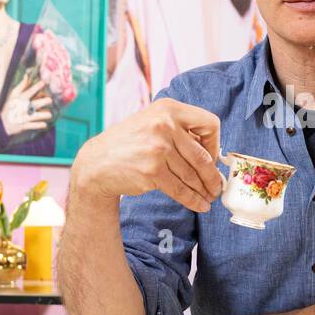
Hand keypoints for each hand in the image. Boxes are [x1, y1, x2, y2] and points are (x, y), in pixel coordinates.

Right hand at [0, 75, 53, 137]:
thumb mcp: (12, 95)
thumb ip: (21, 86)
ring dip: (44, 115)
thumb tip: (27, 75)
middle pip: (36, 103)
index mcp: (20, 99)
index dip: (37, 86)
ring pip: (37, 115)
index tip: (43, 83)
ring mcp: (24, 117)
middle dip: (44, 101)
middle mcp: (23, 107)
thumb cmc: (9, 107)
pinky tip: (44, 124)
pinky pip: (34, 125)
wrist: (2, 123)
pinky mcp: (25, 125)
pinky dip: (40, 125)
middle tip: (49, 100)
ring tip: (49, 114)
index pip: (29, 91)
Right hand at [69, 97, 222, 212]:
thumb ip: (180, 131)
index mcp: (169, 108)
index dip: (215, 143)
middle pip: (202, 156)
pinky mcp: (153, 171)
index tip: (213, 157)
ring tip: (209, 197)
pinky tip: (200, 205)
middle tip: (217, 186)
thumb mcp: (153, 123)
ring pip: (193, 175)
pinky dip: (193, 200)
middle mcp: (165, 125)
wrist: (97, 163)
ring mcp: (158, 149)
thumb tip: (212, 153)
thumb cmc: (129, 144)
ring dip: (205, 190)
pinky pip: (181, 190)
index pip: (209, 123)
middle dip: (213, 176)